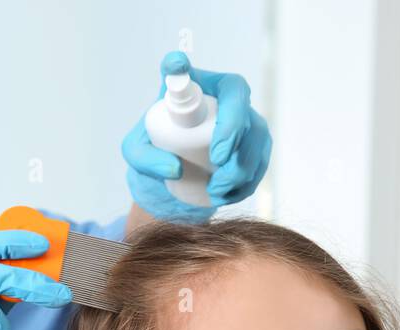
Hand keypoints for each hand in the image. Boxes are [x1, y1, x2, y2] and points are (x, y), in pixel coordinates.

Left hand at [122, 50, 271, 222]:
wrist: (177, 166)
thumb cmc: (157, 149)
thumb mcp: (137, 154)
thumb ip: (145, 159)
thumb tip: (175, 168)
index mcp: (188, 87)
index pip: (183, 68)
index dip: (179, 65)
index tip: (175, 66)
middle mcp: (220, 94)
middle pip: (237, 97)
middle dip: (232, 128)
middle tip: (217, 158)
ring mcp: (244, 116)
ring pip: (255, 132)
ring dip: (241, 163)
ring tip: (216, 189)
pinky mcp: (256, 141)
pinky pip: (262, 158)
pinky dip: (248, 180)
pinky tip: (229, 194)